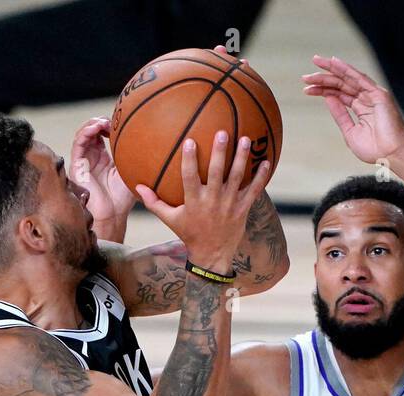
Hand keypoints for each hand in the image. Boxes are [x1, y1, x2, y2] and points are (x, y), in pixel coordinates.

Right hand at [69, 116, 134, 239]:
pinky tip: (97, 127)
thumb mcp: (133, 172)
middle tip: (112, 120)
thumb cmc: (123, 199)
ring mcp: (84, 161)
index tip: (120, 123)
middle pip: (91, 131)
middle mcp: (92, 158)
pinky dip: (86, 132)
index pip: (101, 135)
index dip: (108, 125)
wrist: (111, 214)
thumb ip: (138, 159)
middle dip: (100, 121)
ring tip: (104, 121)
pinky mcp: (77, 165)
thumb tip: (158, 144)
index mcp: (103, 159)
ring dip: (92, 124)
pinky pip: (78, 143)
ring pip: (83, 134)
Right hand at [134, 130, 269, 274]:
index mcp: (194, 201)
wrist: (212, 255)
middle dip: (220, 152)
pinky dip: (261, 177)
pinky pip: (254, 190)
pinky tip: (266, 161)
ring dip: (241, 158)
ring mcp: (230, 204)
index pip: (190, 177)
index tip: (189, 141)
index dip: (189, 160)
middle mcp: (213, 201)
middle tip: (222, 132)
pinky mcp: (243, 209)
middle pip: (217, 173)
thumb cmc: (189, 234)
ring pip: (237, 177)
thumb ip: (154, 202)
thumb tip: (137, 187)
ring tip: (245, 139)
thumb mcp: (170, 219)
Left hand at [302, 55, 403, 164]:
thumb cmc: (374, 149)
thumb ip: (340, 115)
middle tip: (305, 77)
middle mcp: (367, 98)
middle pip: (342, 84)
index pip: (339, 94)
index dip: (323, 90)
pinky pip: (359, 78)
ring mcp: (373, 95)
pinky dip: (346, 69)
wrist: (391, 155)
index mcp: (362, 108)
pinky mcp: (378, 94)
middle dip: (323, 78)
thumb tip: (328, 98)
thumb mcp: (350, 132)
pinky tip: (334, 63)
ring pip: (348, 78)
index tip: (307, 89)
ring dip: (332, 70)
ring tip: (316, 62)